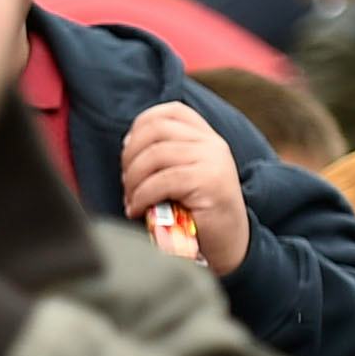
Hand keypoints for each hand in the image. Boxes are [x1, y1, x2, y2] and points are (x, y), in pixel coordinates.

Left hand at [118, 103, 250, 276]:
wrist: (227, 244)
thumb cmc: (195, 214)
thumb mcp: (181, 176)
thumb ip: (164, 156)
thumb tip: (128, 145)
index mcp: (206, 137)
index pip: (169, 112)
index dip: (140, 127)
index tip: (129, 152)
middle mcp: (212, 143)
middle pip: (156, 130)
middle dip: (130, 157)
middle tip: (126, 183)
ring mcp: (213, 160)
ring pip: (155, 155)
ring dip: (133, 181)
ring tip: (132, 201)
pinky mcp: (209, 181)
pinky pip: (161, 181)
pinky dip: (141, 197)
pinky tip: (137, 210)